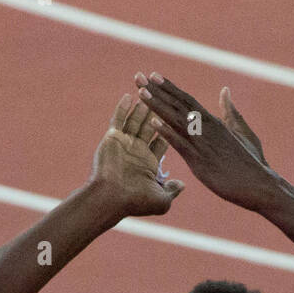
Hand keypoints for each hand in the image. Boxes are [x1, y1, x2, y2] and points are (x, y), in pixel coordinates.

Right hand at [90, 92, 184, 216]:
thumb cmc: (136, 202)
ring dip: (144, 106)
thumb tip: (182, 184)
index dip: (171, 129)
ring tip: (151, 91)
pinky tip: (129, 95)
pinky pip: (118, 119)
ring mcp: (124, 143)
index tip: (181, 117)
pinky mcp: (112, 138)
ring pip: (136, 120)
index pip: (163, 141)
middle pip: (150, 126)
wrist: (111, 199)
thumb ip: (171, 190)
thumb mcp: (160, 201)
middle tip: (165, 97)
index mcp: (149, 163)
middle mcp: (137, 151)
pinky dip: (123, 107)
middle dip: (158, 112)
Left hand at [135, 73, 273, 209]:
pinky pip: (181, 144)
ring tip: (141, 93)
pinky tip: (154, 123)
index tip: (153, 76)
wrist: (256, 184)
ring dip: (158, 106)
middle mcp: (206, 128)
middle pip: (178, 104)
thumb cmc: (249, 162)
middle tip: (139, 76)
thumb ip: (230, 111)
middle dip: (157, 91)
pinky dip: (168, 133)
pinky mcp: (200, 162)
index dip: (169, 88)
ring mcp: (203, 144)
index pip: (187, 100)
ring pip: (176, 120)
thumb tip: (225, 91)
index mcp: (213, 122)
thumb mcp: (241, 132)